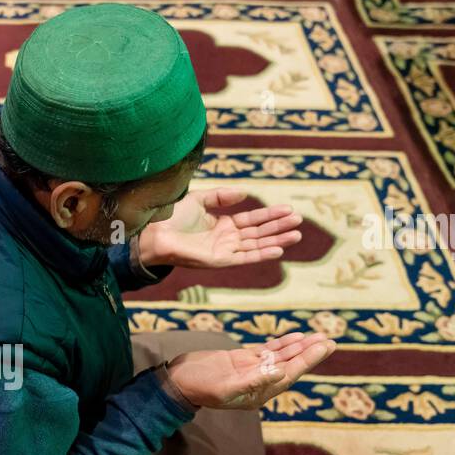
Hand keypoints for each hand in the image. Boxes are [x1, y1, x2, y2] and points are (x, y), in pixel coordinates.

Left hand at [139, 187, 302, 268]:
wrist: (154, 232)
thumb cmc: (172, 218)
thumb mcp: (200, 200)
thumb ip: (222, 196)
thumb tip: (244, 194)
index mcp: (223, 226)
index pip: (253, 220)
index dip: (271, 215)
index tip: (289, 210)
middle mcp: (227, 239)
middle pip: (259, 233)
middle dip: (279, 227)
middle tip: (299, 221)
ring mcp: (224, 251)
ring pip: (256, 246)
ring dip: (276, 241)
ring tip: (296, 235)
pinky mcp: (219, 260)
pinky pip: (244, 258)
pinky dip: (261, 254)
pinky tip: (277, 250)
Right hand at [167, 333, 334, 410]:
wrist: (177, 382)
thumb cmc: (198, 386)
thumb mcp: (224, 387)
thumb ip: (252, 381)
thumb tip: (279, 372)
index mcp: (258, 393)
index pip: (289, 374)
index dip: (308, 360)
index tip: (324, 347)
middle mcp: (259, 383)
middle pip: (290, 365)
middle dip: (310, 352)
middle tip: (330, 340)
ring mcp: (251, 370)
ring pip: (281, 356)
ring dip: (299, 346)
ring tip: (319, 336)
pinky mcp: (242, 360)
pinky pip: (267, 350)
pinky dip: (282, 343)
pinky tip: (295, 336)